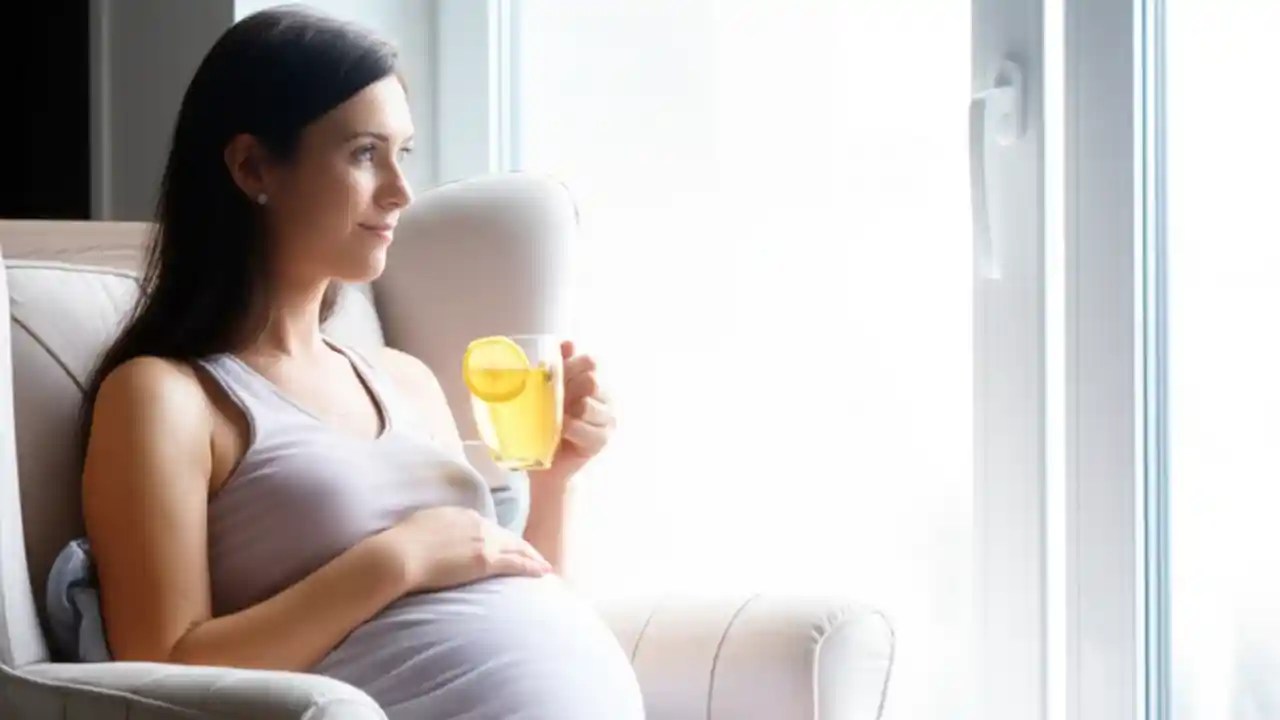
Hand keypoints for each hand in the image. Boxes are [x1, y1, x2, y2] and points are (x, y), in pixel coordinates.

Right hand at [383, 506, 552, 592]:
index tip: (506, 545)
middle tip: (534, 555)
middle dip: (522, 546)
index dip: (500, 537)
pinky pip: (515, 563)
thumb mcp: (421, 527)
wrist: (398, 555)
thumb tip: (437, 538)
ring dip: (532, 557)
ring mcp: (483, 540)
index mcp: (460, 514)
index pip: (488, 527)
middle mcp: (476, 523)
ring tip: (543, 565)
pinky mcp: (485, 560)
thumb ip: (436, 530)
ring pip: (516, 548)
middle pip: (506, 536)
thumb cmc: (400, 544)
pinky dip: (531, 567)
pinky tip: (543, 572)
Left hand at [550, 340, 617, 476]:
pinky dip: (566, 428)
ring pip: (587, 403)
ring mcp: (608, 419)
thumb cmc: (547, 424)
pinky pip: (579, 425)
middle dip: (568, 389)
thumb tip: (568, 342)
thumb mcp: (549, 390)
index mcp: (596, 381)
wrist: (546, 465)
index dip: (571, 367)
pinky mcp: (602, 440)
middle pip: (592, 380)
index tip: (554, 379)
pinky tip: (561, 434)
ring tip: (557, 420)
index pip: (591, 362)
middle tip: (554, 402)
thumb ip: (560, 366)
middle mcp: (608, 398)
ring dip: (566, 411)